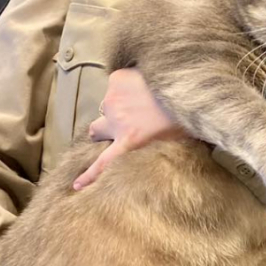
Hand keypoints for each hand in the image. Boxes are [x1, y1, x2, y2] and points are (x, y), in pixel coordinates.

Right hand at [73, 68, 190, 189]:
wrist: (188, 89)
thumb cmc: (188, 119)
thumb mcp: (172, 143)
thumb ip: (153, 149)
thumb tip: (157, 153)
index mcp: (130, 143)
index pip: (103, 165)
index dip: (88, 176)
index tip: (76, 185)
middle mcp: (116, 123)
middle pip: (95, 130)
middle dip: (101, 130)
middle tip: (114, 126)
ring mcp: (113, 100)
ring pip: (107, 105)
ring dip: (118, 105)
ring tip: (139, 99)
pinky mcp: (116, 80)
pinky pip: (115, 83)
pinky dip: (124, 84)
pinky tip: (140, 82)